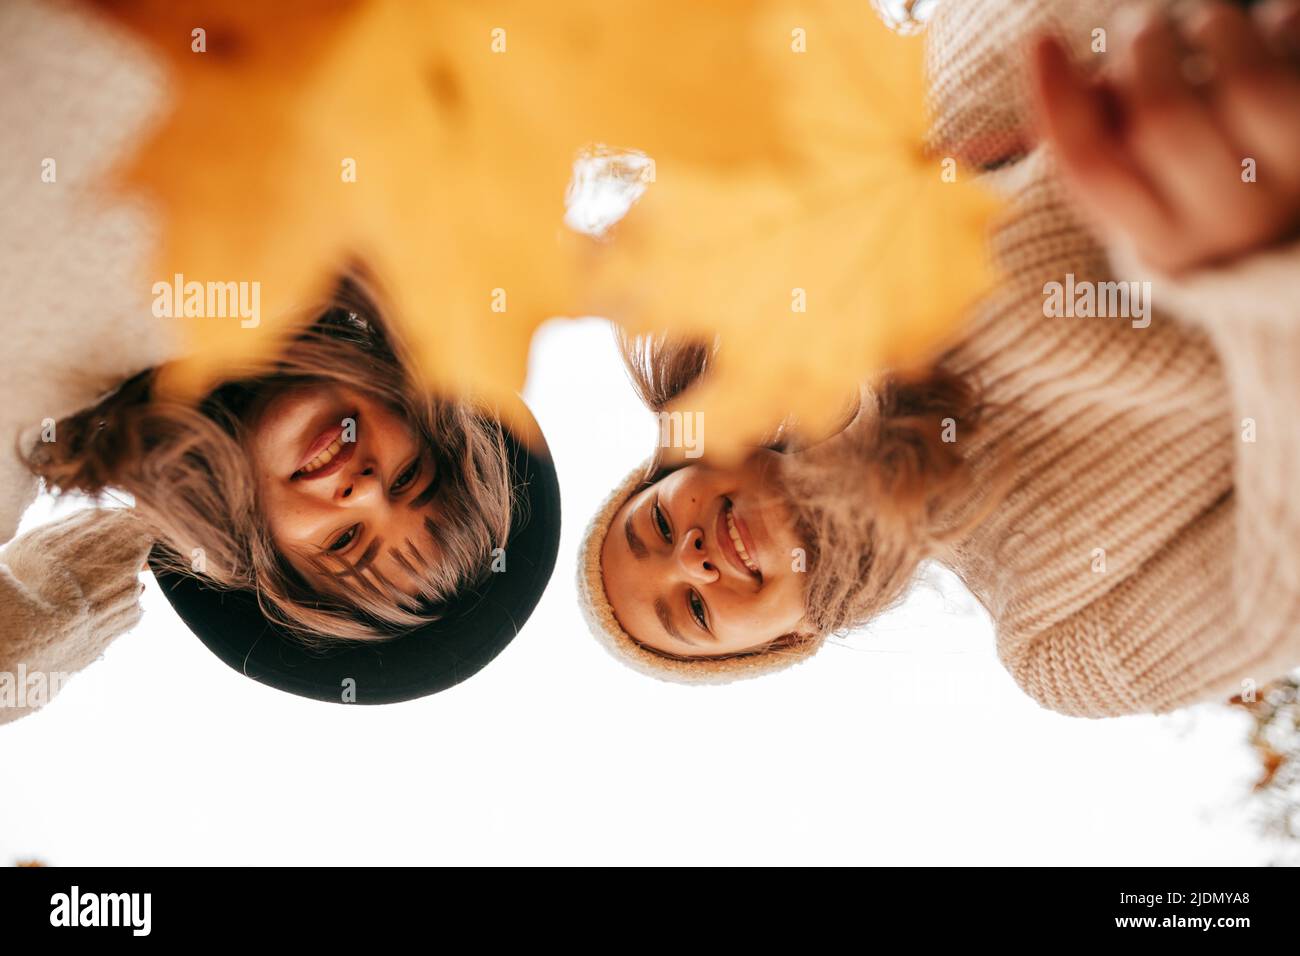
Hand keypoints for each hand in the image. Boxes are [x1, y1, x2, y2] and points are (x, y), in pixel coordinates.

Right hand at [1027, 0, 1299, 273]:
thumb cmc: (1201, 201)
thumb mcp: (1143, 198)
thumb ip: (1096, 147)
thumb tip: (1042, 106)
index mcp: (1154, 241)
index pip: (1089, 168)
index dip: (1057, 98)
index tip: (1041, 40)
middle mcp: (1221, 225)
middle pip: (1164, 120)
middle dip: (1143, 49)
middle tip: (1139, 27)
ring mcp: (1287, 187)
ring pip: (1246, 85)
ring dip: (1213, 26)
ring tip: (1203, 21)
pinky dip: (1278, 23)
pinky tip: (1270, 25)